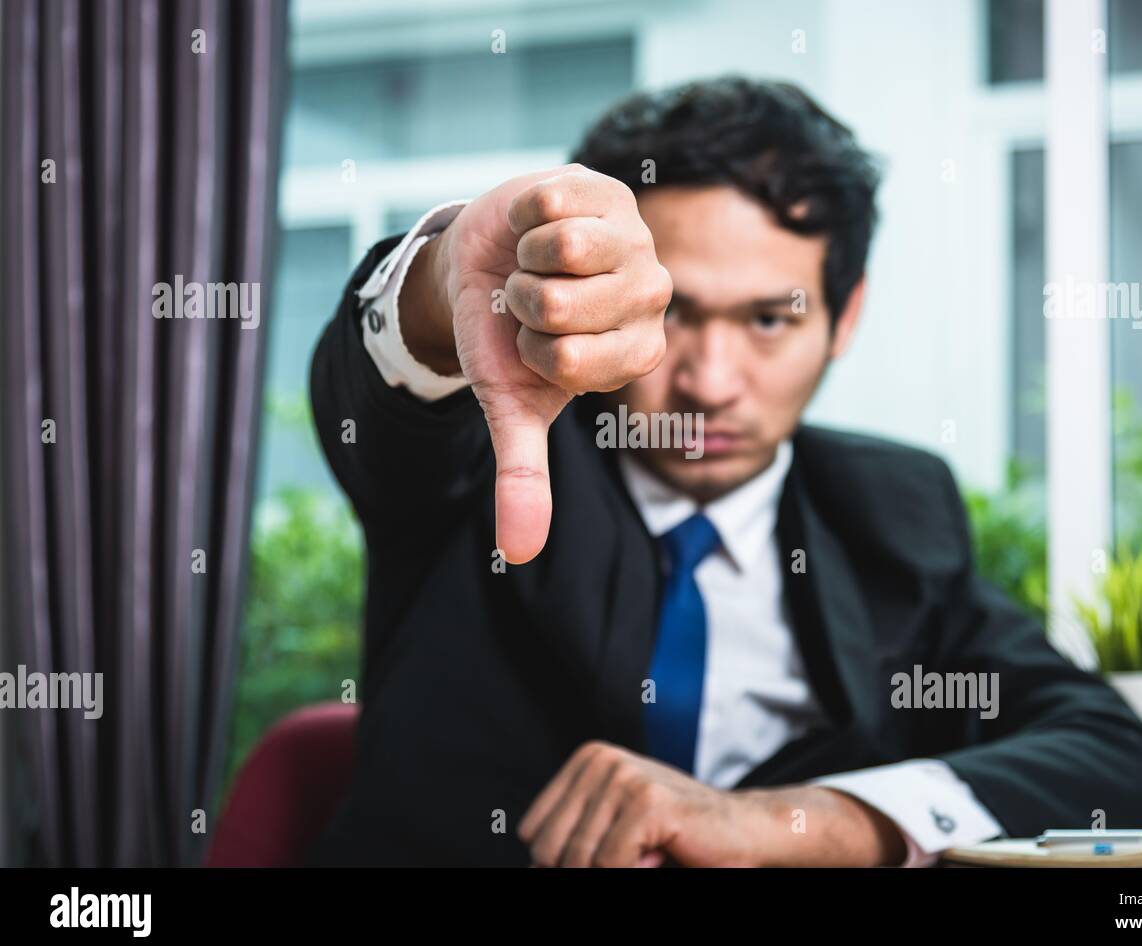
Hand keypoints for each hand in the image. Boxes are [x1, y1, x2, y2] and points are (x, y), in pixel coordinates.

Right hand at [406, 164, 671, 563]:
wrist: (485, 265)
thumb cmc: (507, 336)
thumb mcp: (514, 408)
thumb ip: (526, 479)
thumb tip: (519, 554)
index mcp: (638, 353)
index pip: (571, 361)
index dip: (533, 352)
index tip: (539, 347)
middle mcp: (653, 297)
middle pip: (566, 307)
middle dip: (526, 307)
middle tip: (534, 303)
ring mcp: (636, 239)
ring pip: (564, 253)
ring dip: (526, 261)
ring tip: (538, 264)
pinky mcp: (607, 191)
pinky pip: (553, 205)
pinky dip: (525, 218)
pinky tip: (538, 226)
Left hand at [517, 741, 908, 866]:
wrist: (743, 832)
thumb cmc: (678, 836)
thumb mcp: (611, 830)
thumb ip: (572, 840)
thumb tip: (533, 866)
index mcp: (587, 760)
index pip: (533, 831)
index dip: (562, 861)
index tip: (602, 859)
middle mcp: (601, 761)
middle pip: (549, 849)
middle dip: (584, 870)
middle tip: (630, 860)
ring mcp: (624, 777)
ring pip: (578, 861)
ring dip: (614, 871)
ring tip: (647, 856)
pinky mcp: (647, 801)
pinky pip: (610, 865)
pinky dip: (633, 873)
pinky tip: (660, 856)